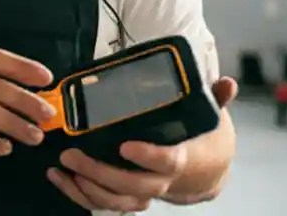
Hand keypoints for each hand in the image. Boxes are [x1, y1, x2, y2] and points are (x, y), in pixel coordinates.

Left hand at [47, 77, 238, 211]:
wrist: (205, 172)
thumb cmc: (200, 139)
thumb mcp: (210, 117)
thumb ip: (214, 99)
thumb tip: (228, 83)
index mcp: (182, 159)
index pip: (168, 162)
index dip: (149, 156)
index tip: (126, 146)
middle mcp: (162, 181)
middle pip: (133, 185)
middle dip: (101, 173)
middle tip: (72, 155)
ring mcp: (144, 192)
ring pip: (117, 201)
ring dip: (86, 188)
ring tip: (61, 167)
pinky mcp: (129, 197)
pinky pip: (104, 204)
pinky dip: (80, 195)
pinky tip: (59, 178)